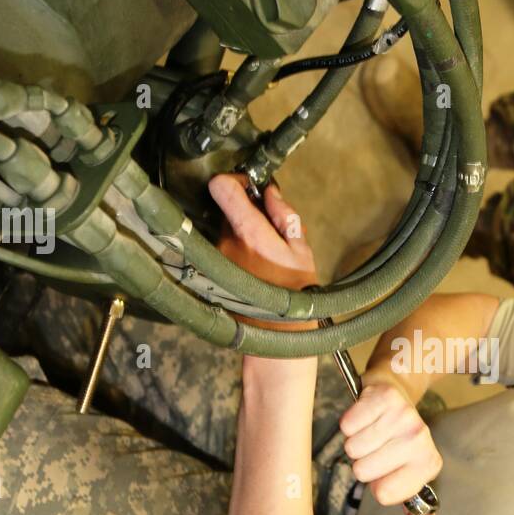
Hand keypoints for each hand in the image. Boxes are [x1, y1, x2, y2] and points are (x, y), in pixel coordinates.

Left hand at [209, 174, 317, 330]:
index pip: (221, 187)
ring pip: (223, 227)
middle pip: (223, 207)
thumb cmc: (294, 291)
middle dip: (244, 209)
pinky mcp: (211, 268)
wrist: (276, 333)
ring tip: (263, 251)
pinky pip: (221, 245)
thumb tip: (269, 191)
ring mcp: (215, 256)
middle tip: (267, 226)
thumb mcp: (302, 250)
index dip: (235, 181)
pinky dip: (236, 247)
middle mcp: (225, 242)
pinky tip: (254, 264)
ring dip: (241, 230)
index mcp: (249, 233)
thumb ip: (285, 215)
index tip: (250, 189)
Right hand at [339, 378, 442, 514]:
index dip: (377, 485)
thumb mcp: (411, 474)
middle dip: (363, 463)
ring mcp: (403, 416)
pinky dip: (350, 422)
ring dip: (356, 441)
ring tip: (371, 431)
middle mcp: (419, 439)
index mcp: (428, 464)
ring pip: (353, 449)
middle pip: (363, 472)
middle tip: (377, 448)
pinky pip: (348, 425)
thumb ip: (416, 508)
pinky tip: (366, 416)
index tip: (386, 470)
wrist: (396, 392)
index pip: (384, 494)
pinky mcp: (384, 397)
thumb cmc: (398, 439)